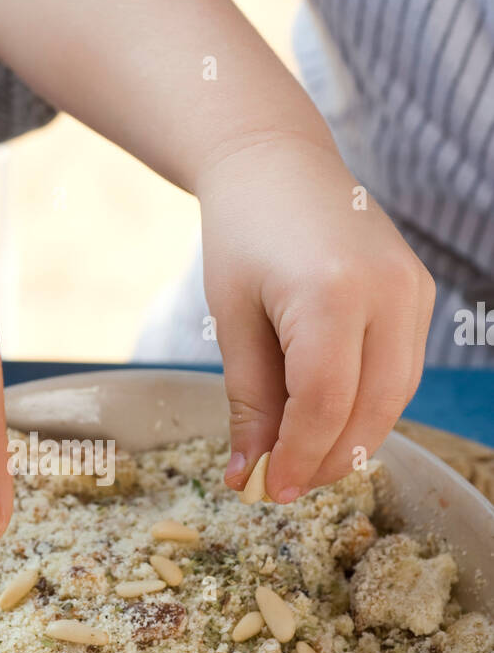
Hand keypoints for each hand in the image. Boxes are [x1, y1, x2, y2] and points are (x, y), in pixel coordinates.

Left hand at [198, 131, 435, 500]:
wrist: (276, 162)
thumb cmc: (241, 235)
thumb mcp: (232, 321)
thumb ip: (248, 402)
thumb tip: (247, 476)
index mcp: (332, 292)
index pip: (323, 403)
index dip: (298, 457)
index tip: (268, 490)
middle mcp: (387, 291)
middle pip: (371, 409)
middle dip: (327, 460)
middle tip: (284, 487)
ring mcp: (413, 290)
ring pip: (395, 397)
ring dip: (351, 440)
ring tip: (301, 461)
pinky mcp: (419, 292)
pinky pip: (401, 371)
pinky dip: (367, 406)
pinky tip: (327, 421)